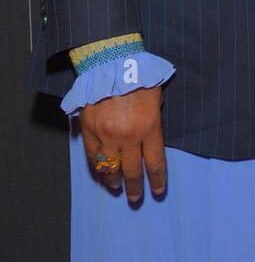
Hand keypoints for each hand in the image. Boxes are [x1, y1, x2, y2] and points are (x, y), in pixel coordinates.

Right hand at [80, 85, 166, 203]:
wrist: (111, 62)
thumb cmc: (139, 77)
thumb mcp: (157, 99)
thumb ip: (154, 122)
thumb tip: (150, 140)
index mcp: (150, 128)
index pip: (155, 163)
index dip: (157, 180)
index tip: (158, 192)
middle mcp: (128, 136)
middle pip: (132, 171)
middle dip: (135, 188)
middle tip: (136, 198)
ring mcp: (107, 134)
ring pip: (110, 167)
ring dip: (114, 181)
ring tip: (117, 188)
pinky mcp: (90, 129)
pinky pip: (93, 156)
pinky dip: (97, 168)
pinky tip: (102, 173)